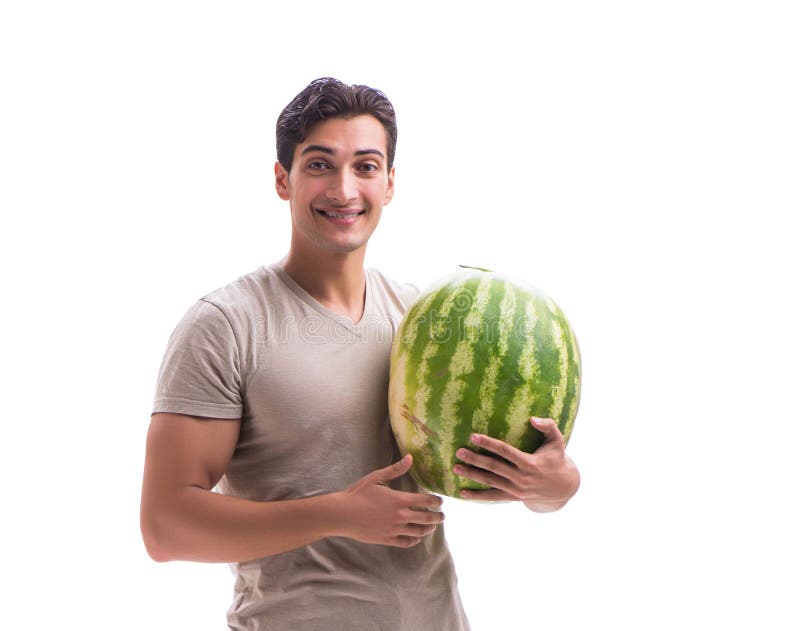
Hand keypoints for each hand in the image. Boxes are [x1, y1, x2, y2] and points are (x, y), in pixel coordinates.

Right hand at [337, 455, 444, 546]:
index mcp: (400, 499)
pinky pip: (407, 542)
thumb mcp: (377, 477)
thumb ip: (396, 469)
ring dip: (429, 529)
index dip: (436, 501)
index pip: (427, 501)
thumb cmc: (358, 494)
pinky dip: (415, 540)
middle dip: (437, 517)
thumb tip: (410, 457)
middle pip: (427, 518)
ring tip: (432, 526)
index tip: (440, 501)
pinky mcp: (387, 539)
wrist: (342, 514)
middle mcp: (401, 516)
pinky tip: (416, 537)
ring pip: (419, 531)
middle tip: (442, 516)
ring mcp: (395, 529)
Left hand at [454, 417, 579, 511]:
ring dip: (472, 475)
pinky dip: (477, 496)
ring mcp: (516, 490)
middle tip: (459, 452)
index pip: (505, 451)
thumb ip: (548, 426)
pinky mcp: (513, 497)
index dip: (489, 443)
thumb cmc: (556, 459)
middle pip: (494, 467)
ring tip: (456, 468)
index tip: (473, 436)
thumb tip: (533, 418)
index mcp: (530, 463)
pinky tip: (463, 492)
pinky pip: (492, 497)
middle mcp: (522, 478)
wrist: (562, 488)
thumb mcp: (557, 441)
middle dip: (475, 459)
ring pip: (490, 482)